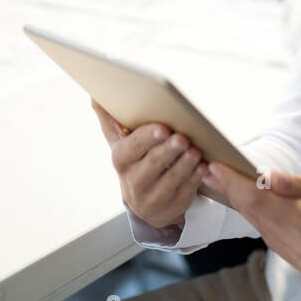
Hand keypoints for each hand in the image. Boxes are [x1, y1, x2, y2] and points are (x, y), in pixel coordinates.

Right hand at [93, 99, 209, 229]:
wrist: (144, 200)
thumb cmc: (134, 160)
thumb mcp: (119, 142)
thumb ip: (109, 119)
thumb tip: (95, 96)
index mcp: (121, 159)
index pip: (133, 147)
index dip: (147, 138)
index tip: (163, 128)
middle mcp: (134, 181)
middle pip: (154, 163)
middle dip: (169, 150)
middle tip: (183, 138)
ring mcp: (153, 196)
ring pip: (172, 179)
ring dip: (185, 164)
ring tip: (196, 151)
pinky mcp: (172, 205)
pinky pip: (186, 191)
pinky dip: (196, 178)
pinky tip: (204, 167)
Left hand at [201, 165, 300, 279]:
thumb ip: (297, 184)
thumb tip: (265, 178)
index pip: (259, 201)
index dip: (233, 183)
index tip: (215, 167)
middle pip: (257, 218)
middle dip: (235, 194)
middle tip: (217, 172)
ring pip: (264, 231)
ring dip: (250, 209)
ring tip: (235, 185)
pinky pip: (277, 242)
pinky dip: (267, 223)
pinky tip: (263, 207)